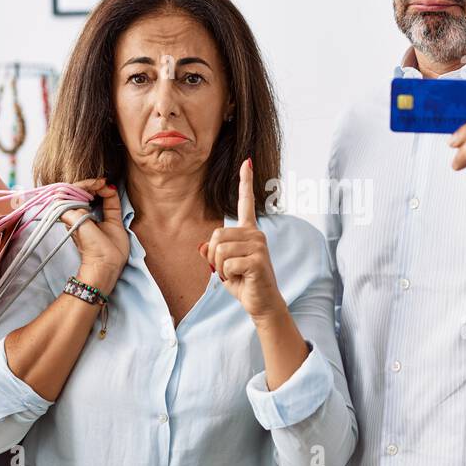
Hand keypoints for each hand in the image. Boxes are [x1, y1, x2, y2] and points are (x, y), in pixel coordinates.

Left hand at [59, 179, 126, 293]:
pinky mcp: (112, 218)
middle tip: (102, 182)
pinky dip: (109, 192)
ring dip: (101, 186)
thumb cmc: (90, 246)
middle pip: (86, 190)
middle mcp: (84, 212)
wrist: (106, 263)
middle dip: (92, 183)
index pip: (75, 191)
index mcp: (74, 213)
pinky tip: (110, 189)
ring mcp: (98, 214)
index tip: (95, 182)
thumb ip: (70, 208)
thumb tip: (66, 194)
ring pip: (97, 193)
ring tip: (106, 185)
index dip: (84, 184)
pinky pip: (110, 200)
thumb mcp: (76, 224)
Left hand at [200, 159, 285, 321]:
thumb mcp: (223, 267)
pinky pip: (227, 264)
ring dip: (220, 268)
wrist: (262, 303)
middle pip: (217, 235)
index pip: (246, 202)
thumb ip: (213, 254)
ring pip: (220, 250)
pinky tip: (242, 279)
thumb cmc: (245, 283)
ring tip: (235, 275)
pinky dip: (227, 276)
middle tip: (228, 270)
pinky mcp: (258, 260)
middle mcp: (256, 234)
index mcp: (249, 232)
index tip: (247, 162)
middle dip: (214, 258)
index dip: (245, 181)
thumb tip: (203, 246)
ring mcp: (259, 246)